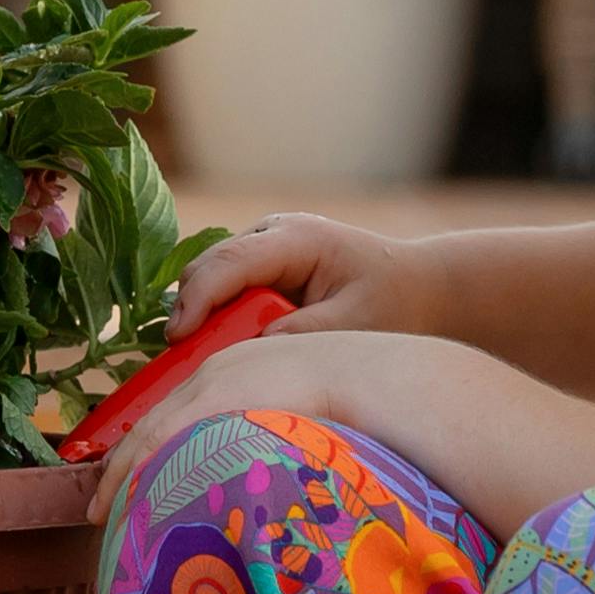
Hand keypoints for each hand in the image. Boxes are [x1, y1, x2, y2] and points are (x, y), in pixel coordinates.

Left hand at [86, 322, 441, 519]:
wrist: (364, 375)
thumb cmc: (346, 402)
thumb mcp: (297, 419)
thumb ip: (271, 442)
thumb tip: (260, 487)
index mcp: (231, 377)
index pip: (174, 417)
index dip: (146, 452)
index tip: (127, 483)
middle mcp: (212, 375)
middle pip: (152, 424)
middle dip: (124, 465)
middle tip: (102, 505)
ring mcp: (211, 383)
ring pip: (151, 432)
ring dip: (126, 473)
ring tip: (107, 511)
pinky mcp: (215, 398)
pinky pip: (165, 437)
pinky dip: (141, 466)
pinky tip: (127, 494)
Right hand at [179, 215, 431, 338]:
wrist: (416, 286)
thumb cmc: (393, 301)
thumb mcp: (357, 323)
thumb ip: (306, 332)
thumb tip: (254, 346)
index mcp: (297, 239)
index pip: (231, 262)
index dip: (198, 298)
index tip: (177, 337)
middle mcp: (272, 233)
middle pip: (209, 266)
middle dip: (190, 309)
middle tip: (180, 360)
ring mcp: (263, 247)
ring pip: (209, 276)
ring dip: (201, 314)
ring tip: (196, 358)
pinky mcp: (261, 266)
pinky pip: (224, 288)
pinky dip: (214, 316)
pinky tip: (216, 347)